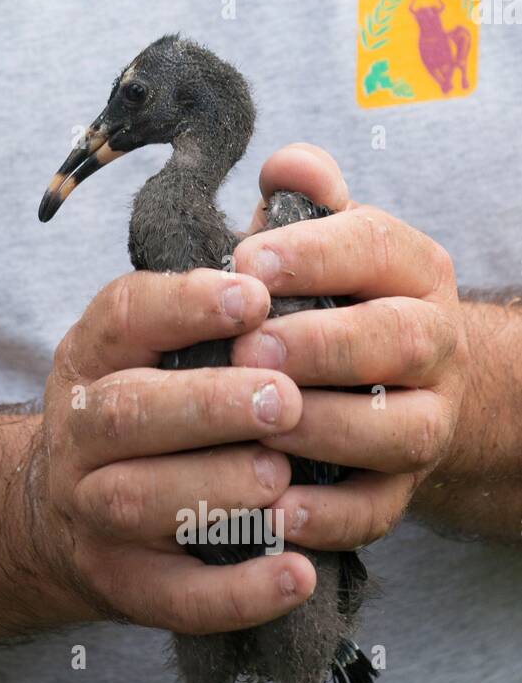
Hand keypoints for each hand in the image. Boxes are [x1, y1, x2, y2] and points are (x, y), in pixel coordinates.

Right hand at [33, 268, 316, 632]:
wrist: (83, 507)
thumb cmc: (161, 401)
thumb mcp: (175, 330)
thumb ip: (240, 266)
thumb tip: (295, 173)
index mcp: (94, 356)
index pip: (123, 316)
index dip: (184, 304)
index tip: (253, 293)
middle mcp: (80, 432)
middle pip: (124, 414)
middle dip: (206, 403)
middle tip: (283, 398)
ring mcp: (95, 513)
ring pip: (138, 504)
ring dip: (214, 489)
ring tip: (282, 475)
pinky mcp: (127, 584)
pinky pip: (175, 598)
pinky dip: (238, 593)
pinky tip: (298, 572)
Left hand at [232, 144, 467, 549]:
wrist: (396, 393)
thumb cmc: (331, 307)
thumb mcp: (321, 246)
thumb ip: (301, 206)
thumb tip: (285, 167)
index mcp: (412, 271)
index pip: (375, 246)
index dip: (313, 255)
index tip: (246, 264)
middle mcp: (435, 345)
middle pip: (397, 340)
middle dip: (322, 345)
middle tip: (249, 350)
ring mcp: (427, 423)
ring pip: (399, 430)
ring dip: (327, 427)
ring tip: (259, 426)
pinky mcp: (403, 490)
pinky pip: (378, 511)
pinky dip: (330, 515)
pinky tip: (276, 511)